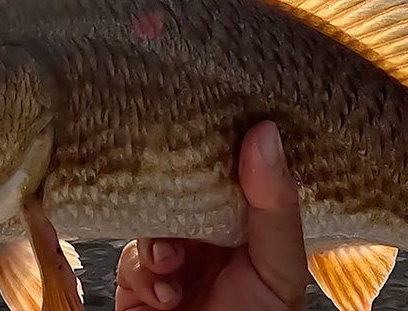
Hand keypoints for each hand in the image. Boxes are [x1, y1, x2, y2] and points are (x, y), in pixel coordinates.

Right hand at [114, 121, 307, 310]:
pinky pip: (128, 257)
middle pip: (185, 192)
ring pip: (151, 220)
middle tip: (182, 196)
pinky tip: (163, 292)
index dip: (223, 146)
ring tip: (173, 265)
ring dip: (159, 243)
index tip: (214, 116)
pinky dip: (142, 271)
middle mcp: (212, 240)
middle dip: (178, 195)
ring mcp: (173, 261)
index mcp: (250, 227)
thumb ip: (275, 205)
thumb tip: (264, 132)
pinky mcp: (138, 284)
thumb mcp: (278, 268)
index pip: (234, 172)